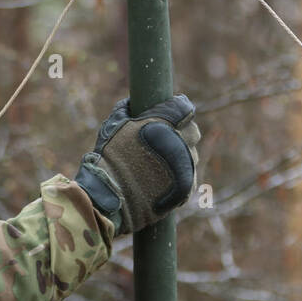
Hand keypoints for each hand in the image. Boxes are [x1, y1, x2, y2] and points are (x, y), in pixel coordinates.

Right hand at [74, 94, 199, 235]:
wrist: (110, 196)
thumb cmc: (109, 158)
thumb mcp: (114, 126)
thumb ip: (125, 110)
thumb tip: (130, 103)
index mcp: (165, 123)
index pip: (183, 107)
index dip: (178, 108)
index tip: (172, 112)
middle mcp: (180, 142)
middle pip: (192, 131)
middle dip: (182, 132)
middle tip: (166, 139)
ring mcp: (185, 166)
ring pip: (192, 155)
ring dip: (181, 156)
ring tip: (161, 164)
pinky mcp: (187, 187)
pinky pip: (191, 176)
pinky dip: (181, 177)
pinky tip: (165, 179)